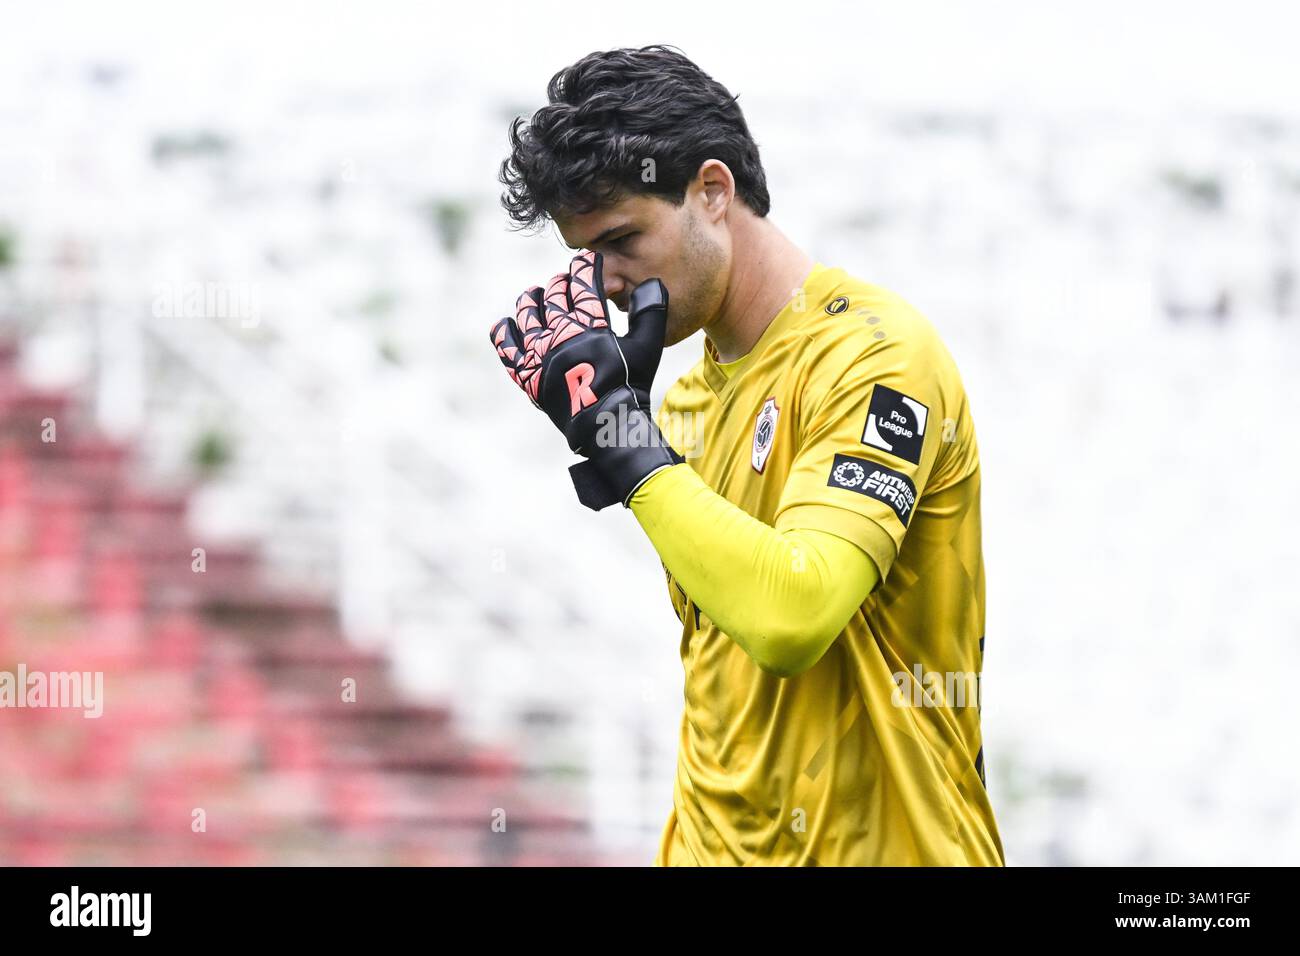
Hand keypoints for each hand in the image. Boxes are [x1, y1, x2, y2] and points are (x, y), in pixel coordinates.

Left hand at [490, 250, 682, 509]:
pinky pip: (506, 347)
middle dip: (562, 283)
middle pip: (554, 294)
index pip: (584, 283)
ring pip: (527, 313)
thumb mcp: (648, 348)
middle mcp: (561, 335)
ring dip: (533, 298)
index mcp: (590, 325)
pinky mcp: (527, 374)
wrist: (606, 426)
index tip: (588, 260)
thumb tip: (652, 283)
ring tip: (537, 295)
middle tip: (568, 283)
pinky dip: (505, 332)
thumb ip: (650, 313)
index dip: (586, 266)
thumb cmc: (630, 386)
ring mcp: (540, 354)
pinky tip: (508, 324)